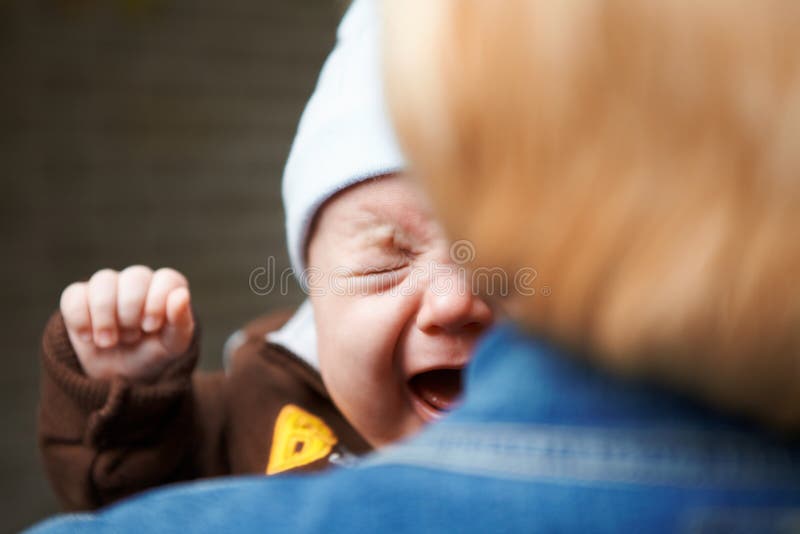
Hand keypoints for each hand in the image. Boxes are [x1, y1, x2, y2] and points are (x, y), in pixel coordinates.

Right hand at [59, 266, 194, 381]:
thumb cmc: (152, 354)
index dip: (157, 302)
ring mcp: (108, 287)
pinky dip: (80, 319)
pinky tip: (88, 337)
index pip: (166, 279)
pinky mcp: (79, 297)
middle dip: (131, 312)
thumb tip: (182, 295)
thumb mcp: (172, 347)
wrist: (117, 376)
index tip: (150, 327)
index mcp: (166, 289)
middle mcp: (138, 281)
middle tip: (130, 337)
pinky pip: (74, 295)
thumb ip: (181, 322)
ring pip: (103, 281)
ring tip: (108, 342)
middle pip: (135, 277)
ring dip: (105, 316)